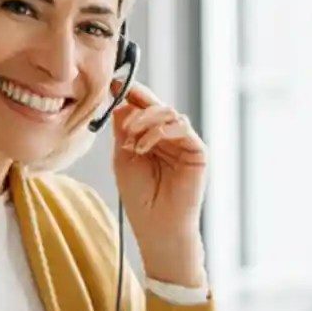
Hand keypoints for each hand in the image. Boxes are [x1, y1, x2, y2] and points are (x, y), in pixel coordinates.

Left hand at [111, 82, 207, 286]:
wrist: (157, 227)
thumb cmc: (140, 198)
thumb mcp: (123, 158)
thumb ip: (123, 129)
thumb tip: (121, 101)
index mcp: (151, 137)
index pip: (143, 108)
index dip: (130, 94)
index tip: (113, 83)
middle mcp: (169, 137)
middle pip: (157, 105)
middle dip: (137, 102)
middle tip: (120, 108)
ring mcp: (184, 143)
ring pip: (169, 112)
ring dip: (146, 119)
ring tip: (131, 139)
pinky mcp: (197, 151)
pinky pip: (182, 127)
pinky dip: (160, 131)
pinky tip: (144, 147)